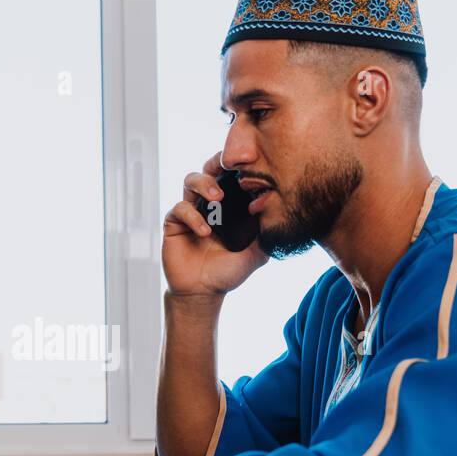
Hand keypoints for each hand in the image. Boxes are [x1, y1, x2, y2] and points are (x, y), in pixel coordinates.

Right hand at [162, 152, 267, 296]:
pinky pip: (180, 208)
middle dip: (217, 163)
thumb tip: (282, 215)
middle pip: (209, 169)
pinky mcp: (175, 223)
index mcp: (229, 206)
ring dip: (204, 184)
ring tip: (216, 199)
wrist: (203, 292)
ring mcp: (191, 211)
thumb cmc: (227, 272)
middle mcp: (209, 204)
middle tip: (227, 168)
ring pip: (191, 180)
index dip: (238, 166)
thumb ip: (266, 235)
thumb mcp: (256, 254)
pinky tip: (204, 232)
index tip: (249, 164)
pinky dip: (193, 217)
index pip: (232, 177)